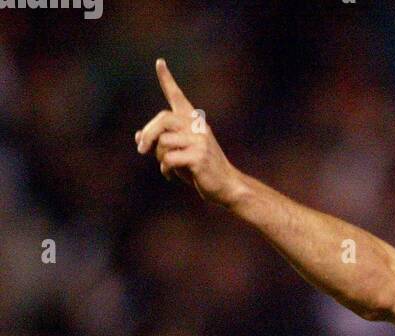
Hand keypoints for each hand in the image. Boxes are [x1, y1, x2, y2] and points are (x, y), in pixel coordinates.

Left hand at [134, 59, 243, 205]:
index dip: (167, 80)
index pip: (178, 97)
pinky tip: (171, 175)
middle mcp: (197, 126)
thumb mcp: (180, 154)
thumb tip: (138, 136)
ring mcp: (199, 141)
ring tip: (168, 166)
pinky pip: (169, 158)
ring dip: (159, 157)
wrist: (228, 187)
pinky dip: (165, 169)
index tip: (159, 62)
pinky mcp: (199, 157)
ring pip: (163, 142)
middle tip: (141, 150)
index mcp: (194, 122)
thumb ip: (161, 143)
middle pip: (163, 119)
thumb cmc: (202, 171)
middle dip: (148, 135)